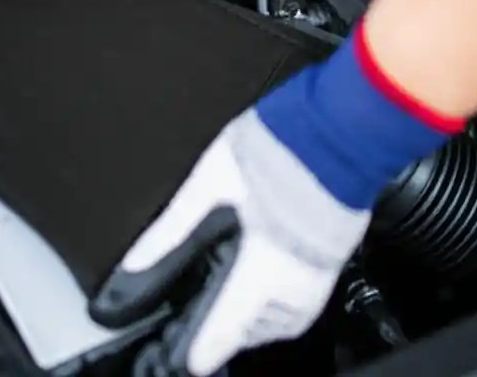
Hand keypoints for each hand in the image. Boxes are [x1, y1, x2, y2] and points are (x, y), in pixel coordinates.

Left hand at [91, 27, 461, 373]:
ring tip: (220, 308)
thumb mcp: (208, 184)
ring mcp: (319, 276)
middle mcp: (294, 284)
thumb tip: (135, 265)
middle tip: (192, 326)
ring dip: (249, 321)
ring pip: (278, 324)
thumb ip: (170, 231)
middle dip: (221, 332)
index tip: (181, 359)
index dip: (195, 348)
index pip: (222, 332)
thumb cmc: (281, 145)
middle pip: (251, 333)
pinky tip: (257, 286)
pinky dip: (275, 306)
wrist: (341, 124)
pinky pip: (300, 305)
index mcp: (262, 268)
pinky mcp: (333, 263)